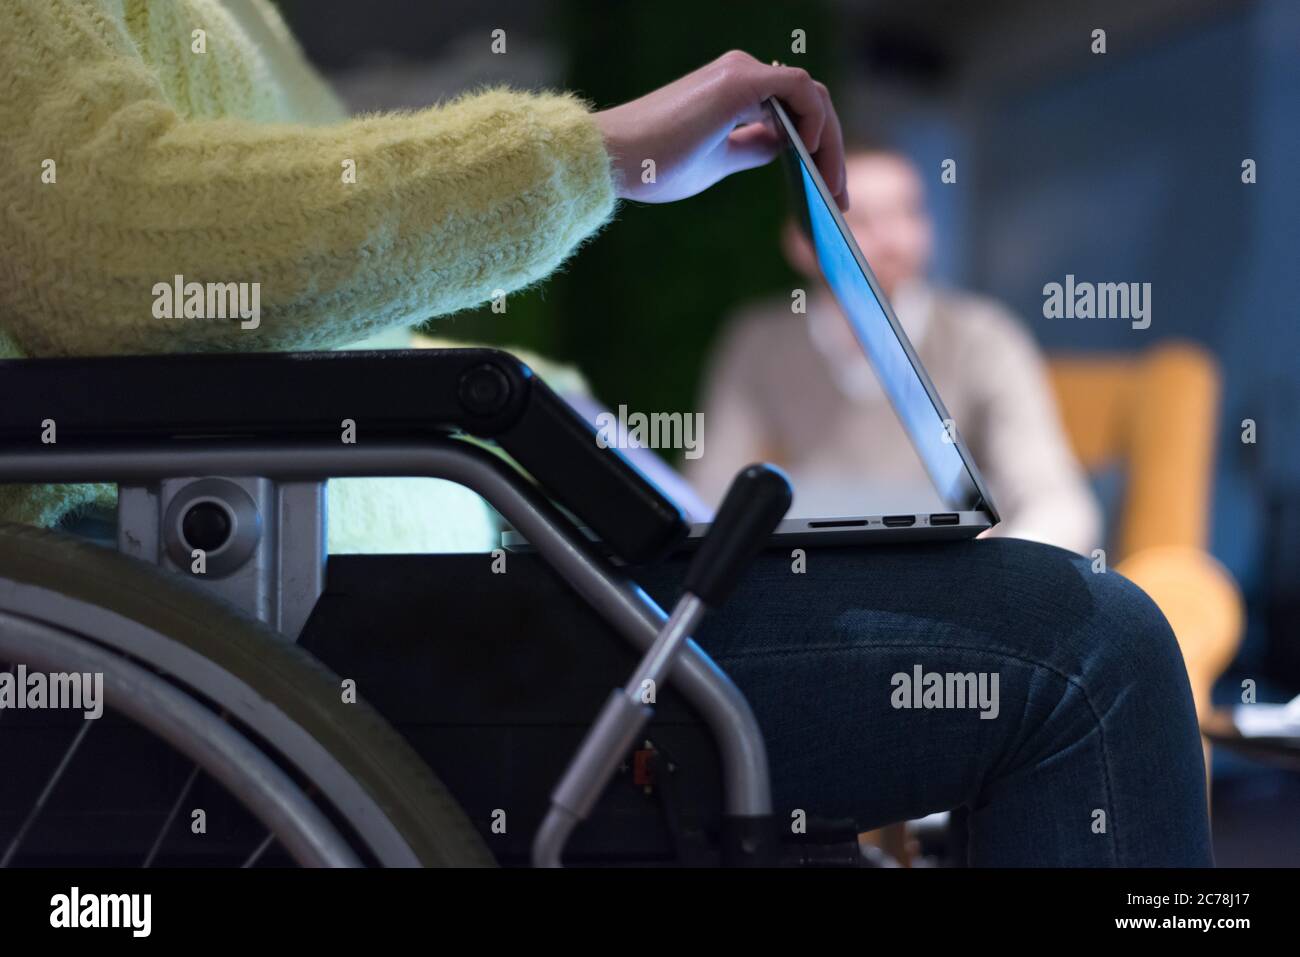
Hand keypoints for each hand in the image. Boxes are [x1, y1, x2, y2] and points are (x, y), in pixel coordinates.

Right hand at [593, 50, 847, 208]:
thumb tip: (785, 150)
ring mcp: (741, 74)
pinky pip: (801, 90)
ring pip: (811, 96)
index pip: (794, 112)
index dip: (819, 149)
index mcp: (734, 92)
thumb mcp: (715, 163)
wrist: (614, 159)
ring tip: (834, 187)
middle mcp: (741, 74)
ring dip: (830, 142)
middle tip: (842, 198)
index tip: (831, 192)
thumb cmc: (653, 165)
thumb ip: (751, 150)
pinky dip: (816, 121)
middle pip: (809, 103)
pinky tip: (812, 156)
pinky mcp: (740, 82)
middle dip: (832, 151)